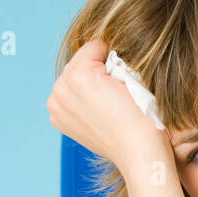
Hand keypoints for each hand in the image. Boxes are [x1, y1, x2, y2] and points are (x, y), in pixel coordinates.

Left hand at [47, 38, 174, 176]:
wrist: (138, 150)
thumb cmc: (141, 115)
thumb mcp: (129, 74)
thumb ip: (110, 57)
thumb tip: (101, 53)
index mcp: (77, 75)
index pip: (94, 46)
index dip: (113, 56)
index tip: (122, 76)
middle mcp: (60, 89)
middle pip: (79, 61)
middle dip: (95, 69)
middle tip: (114, 90)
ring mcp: (56, 106)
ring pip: (72, 78)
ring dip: (86, 82)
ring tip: (105, 101)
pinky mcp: (58, 119)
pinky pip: (68, 96)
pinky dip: (79, 98)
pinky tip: (95, 110)